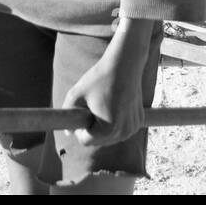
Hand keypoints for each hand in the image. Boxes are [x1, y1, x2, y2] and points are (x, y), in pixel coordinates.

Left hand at [61, 27, 150, 146]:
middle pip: (98, 141)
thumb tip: (68, 132)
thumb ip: (67, 113)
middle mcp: (124, 132)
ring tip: (102, 104)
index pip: (85, 140)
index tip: (80, 111)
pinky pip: (120, 129)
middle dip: (91, 127)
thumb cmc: (100, 77)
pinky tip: (114, 104)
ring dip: (102, 126)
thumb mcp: (76, 94)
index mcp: (108, 129)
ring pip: (109, 136)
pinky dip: (114, 122)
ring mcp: (133, 128)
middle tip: (91, 105)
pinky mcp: (139, 122)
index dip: (78, 128)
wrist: (125, 63)